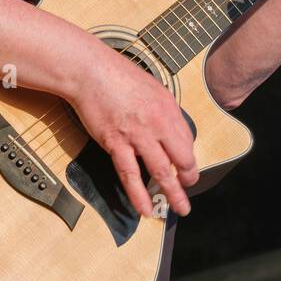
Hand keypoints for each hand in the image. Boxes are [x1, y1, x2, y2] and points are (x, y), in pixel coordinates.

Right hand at [68, 40, 197, 218]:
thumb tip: (170, 130)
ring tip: (179, 208)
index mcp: (169, 109)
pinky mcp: (116, 144)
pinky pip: (130, 175)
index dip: (189, 159)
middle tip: (188, 192)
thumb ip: (164, 111)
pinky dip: (138, 195)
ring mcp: (137, 136)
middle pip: (181, 159)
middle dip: (188, 180)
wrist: (91, 72)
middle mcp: (158, 124)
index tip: (188, 169)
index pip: (188, 141)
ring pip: (160, 171)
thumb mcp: (153, 88)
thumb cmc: (118, 75)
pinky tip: (144, 208)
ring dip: (172, 194)